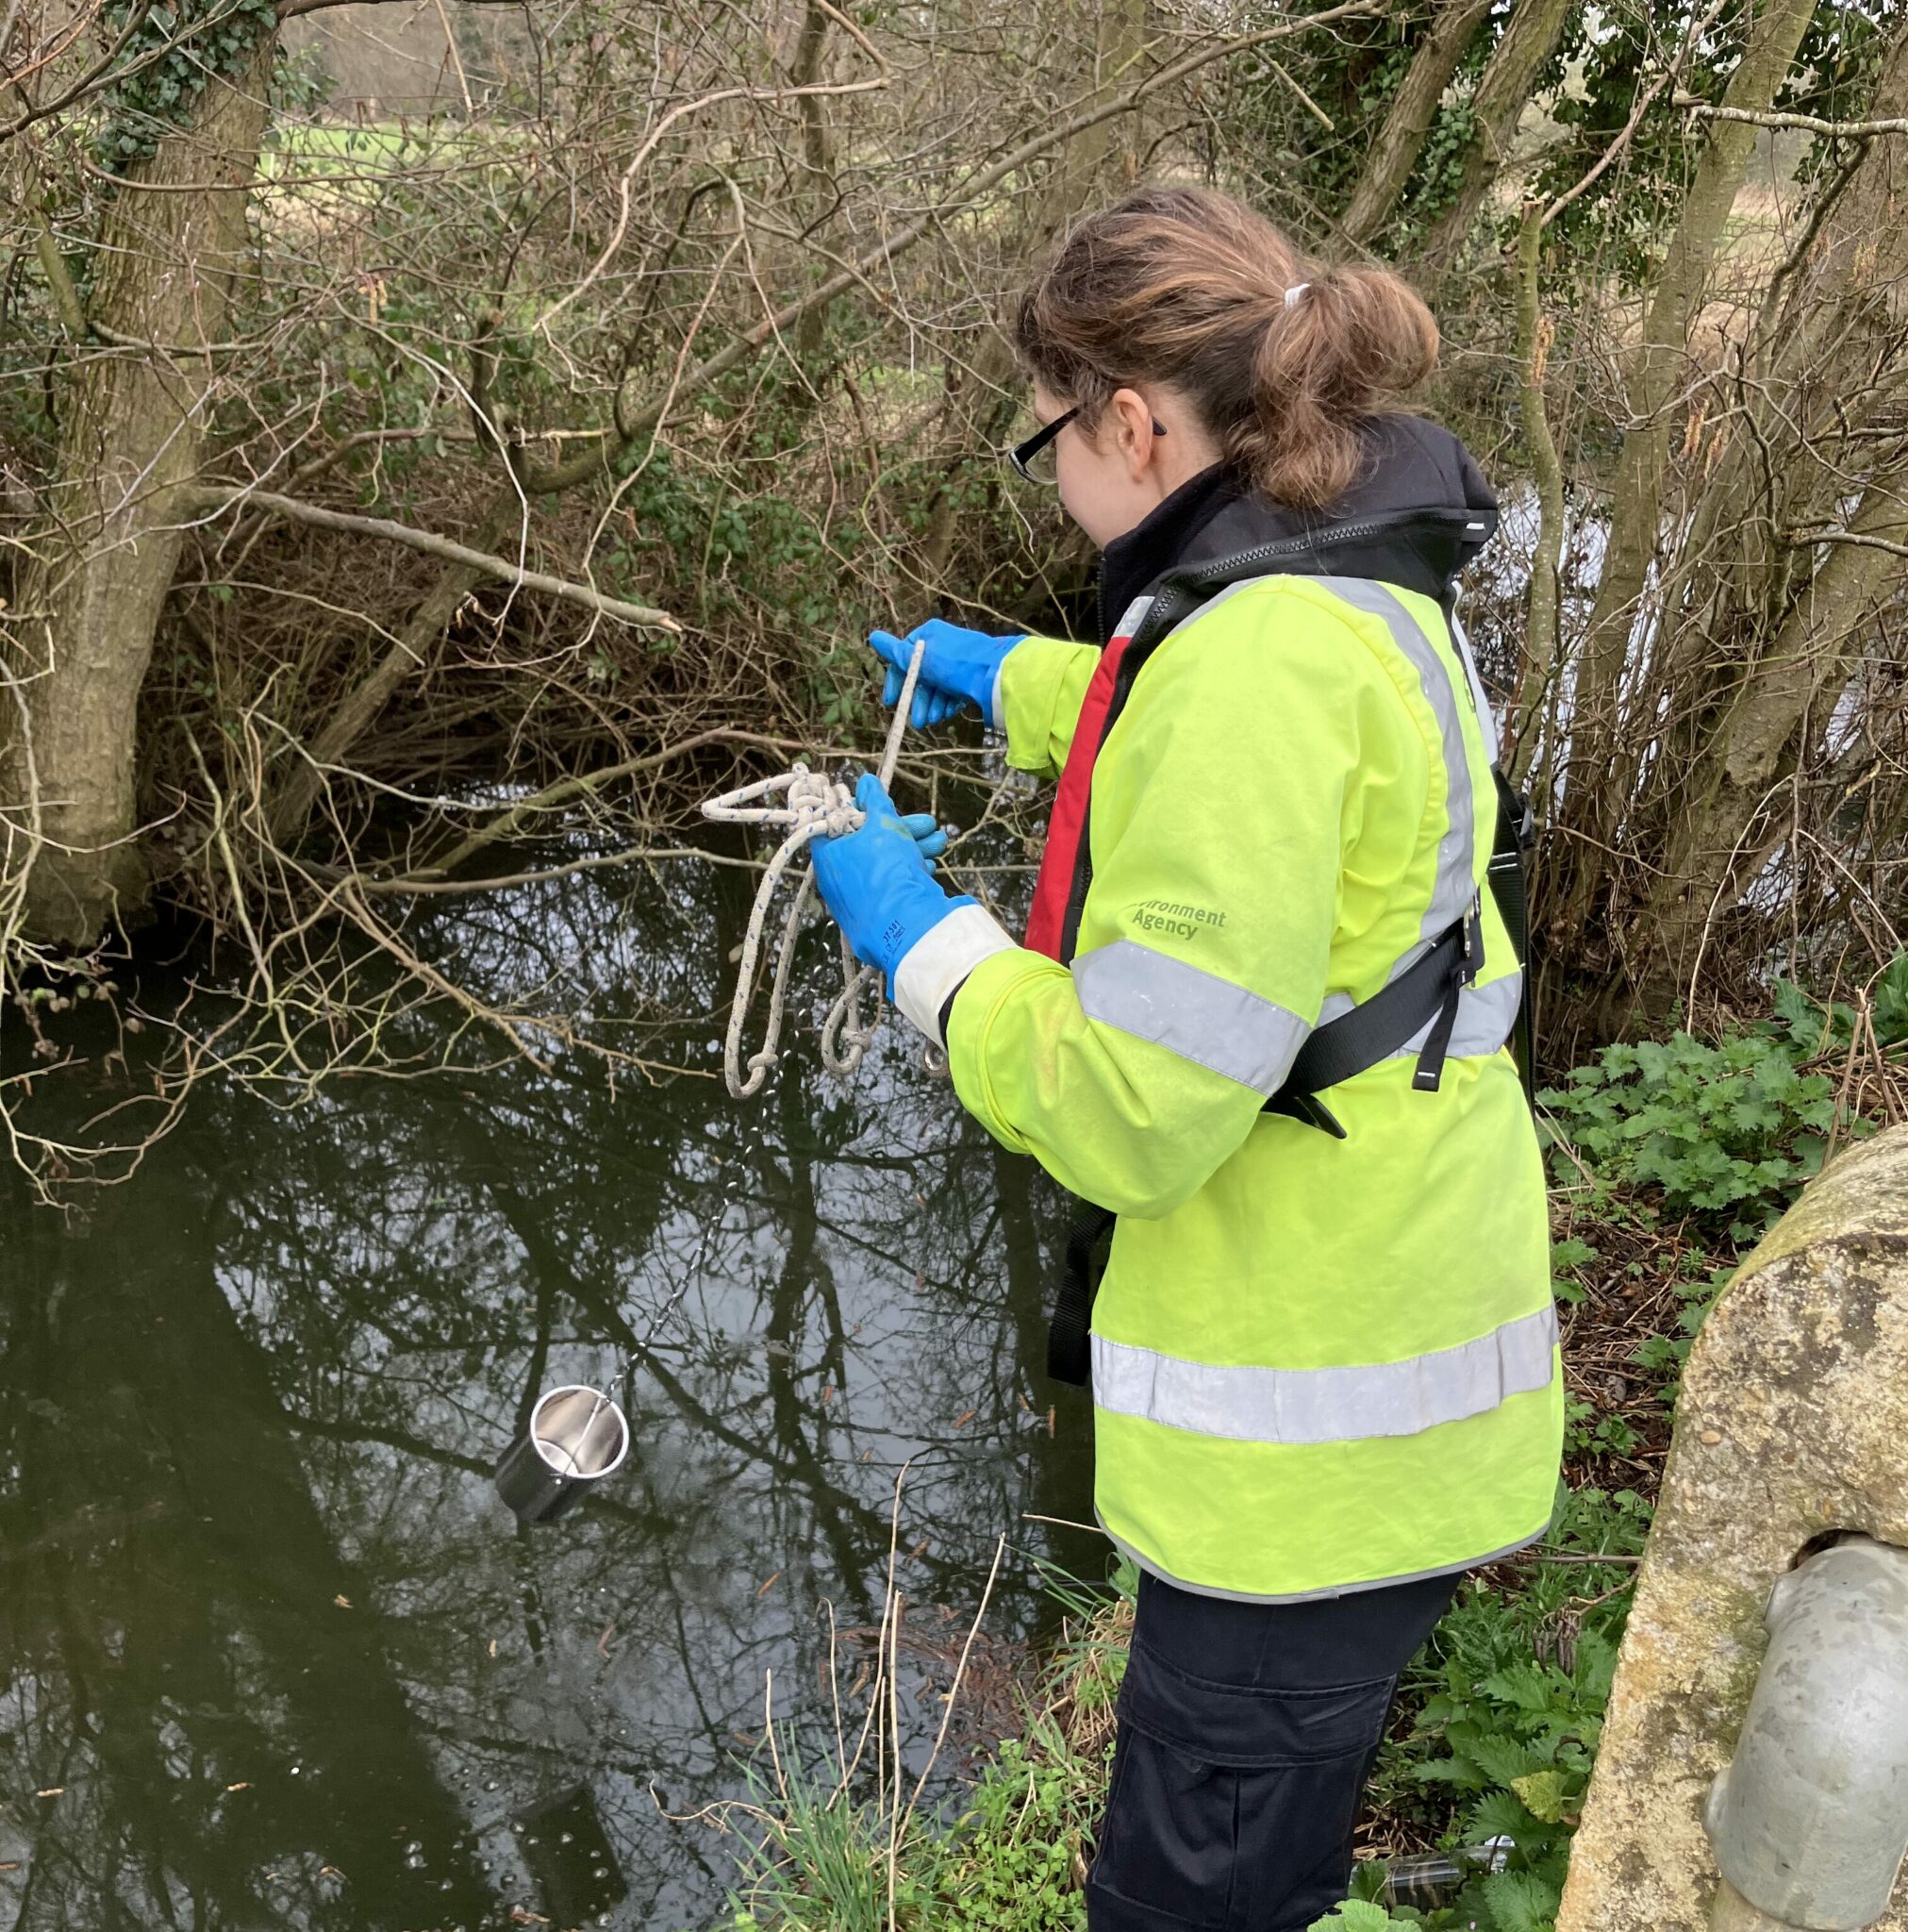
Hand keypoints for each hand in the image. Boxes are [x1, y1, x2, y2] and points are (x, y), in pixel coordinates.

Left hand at [811, 774, 974, 991]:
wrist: (907, 926)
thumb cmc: (888, 870)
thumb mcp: (884, 825)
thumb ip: (875, 802)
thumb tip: (865, 782)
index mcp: (828, 856)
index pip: (841, 823)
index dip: (866, 810)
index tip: (886, 806)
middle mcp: (836, 880)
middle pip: (868, 844)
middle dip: (902, 830)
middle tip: (928, 824)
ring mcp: (854, 902)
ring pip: (883, 866)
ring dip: (912, 850)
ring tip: (939, 844)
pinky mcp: (873, 919)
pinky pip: (889, 888)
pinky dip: (908, 874)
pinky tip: (929, 868)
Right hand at [869, 618, 1025, 730]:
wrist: (993, 674)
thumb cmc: (953, 663)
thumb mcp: (919, 658)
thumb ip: (895, 652)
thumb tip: (873, 636)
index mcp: (929, 636)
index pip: (904, 658)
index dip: (896, 681)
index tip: (891, 702)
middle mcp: (943, 647)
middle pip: (922, 676)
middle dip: (918, 700)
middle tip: (917, 721)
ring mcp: (958, 663)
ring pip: (937, 687)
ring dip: (932, 705)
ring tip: (933, 719)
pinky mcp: (970, 677)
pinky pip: (953, 692)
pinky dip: (947, 703)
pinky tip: (947, 713)